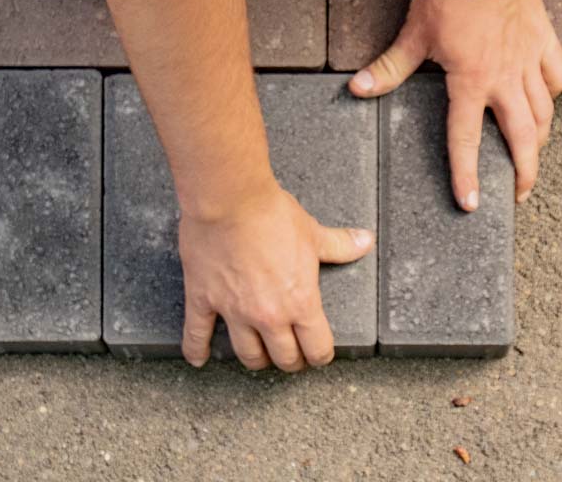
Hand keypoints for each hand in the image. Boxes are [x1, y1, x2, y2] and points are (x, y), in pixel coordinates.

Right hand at [177, 178, 372, 370]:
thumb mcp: (312, 232)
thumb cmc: (272, 215)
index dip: (320, 355)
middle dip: (290, 361)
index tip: (318, 354)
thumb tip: (365, 241)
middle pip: (283, 358)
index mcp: (300, 302)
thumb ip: (339, 244)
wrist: (230, 200)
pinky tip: (198, 359)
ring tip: (259, 358)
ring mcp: (233, 311)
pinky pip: (196, 334)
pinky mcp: (203, 300)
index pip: (316, 349)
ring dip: (256, 360)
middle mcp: (268, 315)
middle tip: (291, 357)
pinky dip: (196, 350)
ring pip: (247, 354)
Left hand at [350, 0, 561, 207]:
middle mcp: (506, 78)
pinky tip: (549, 99)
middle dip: (523, 171)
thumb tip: (357, 88)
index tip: (470, 204)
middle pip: (522, 137)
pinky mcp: (545, 38)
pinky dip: (555, 91)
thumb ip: (390, 66)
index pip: (466, 139)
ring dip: (540, 139)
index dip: (467, 174)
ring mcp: (530, 59)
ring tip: (534, 156)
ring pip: (544, 111)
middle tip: (519, 194)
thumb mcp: (414, 31)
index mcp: (471, 81)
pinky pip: (559, 74)